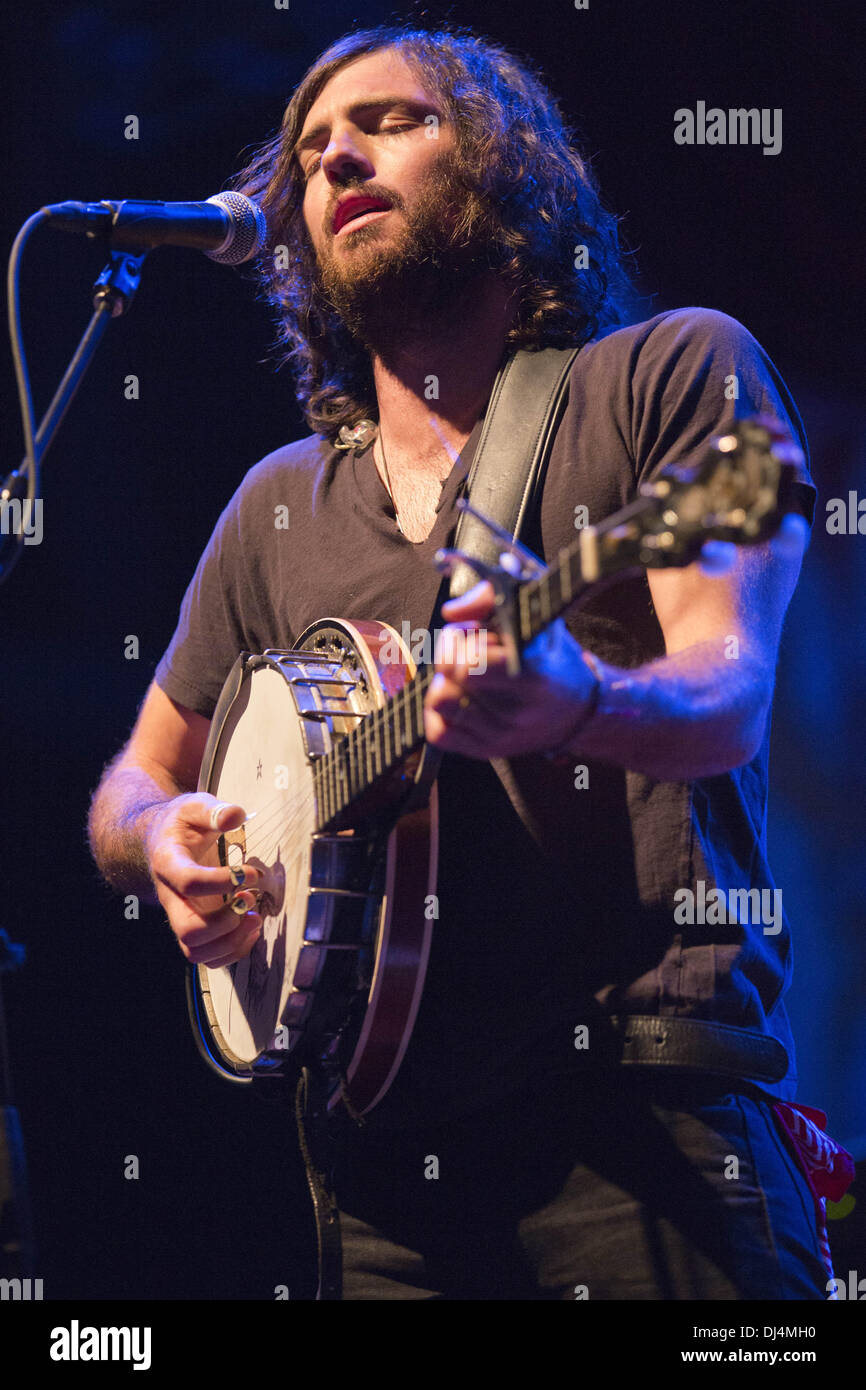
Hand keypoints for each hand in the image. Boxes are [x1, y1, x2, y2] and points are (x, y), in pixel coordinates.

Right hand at [144, 794, 262, 967]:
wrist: (161, 840)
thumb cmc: (182, 824)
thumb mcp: (195, 806)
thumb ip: (214, 810)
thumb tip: (236, 815)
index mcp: (168, 863)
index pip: (189, 883)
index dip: (223, 881)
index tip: (250, 871)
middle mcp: (170, 897)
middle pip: (189, 930)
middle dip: (226, 923)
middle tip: (250, 899)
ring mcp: (181, 916)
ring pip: (196, 951)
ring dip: (232, 942)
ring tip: (255, 919)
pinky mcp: (194, 928)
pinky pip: (208, 957)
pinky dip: (233, 951)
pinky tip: (251, 927)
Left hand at [424, 574, 597, 758]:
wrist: (578, 709)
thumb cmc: (548, 654)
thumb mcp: (533, 613)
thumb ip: (490, 597)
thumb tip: (451, 613)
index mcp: (532, 672)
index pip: (472, 662)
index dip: (461, 640)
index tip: (470, 631)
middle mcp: (518, 709)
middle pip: (451, 678)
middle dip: (449, 655)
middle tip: (463, 649)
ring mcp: (502, 734)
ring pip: (440, 703)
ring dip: (443, 681)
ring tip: (461, 675)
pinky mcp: (487, 751)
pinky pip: (438, 734)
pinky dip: (436, 714)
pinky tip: (456, 699)